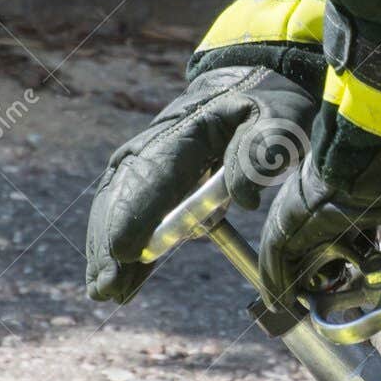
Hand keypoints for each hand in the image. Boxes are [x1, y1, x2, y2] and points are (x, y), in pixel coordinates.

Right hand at [85, 66, 314, 302]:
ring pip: (113, 210)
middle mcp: (152, 147)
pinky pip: (123, 215)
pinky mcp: (144, 180)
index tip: (123, 252)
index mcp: (184, 132)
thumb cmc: (267, 107)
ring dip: (105, 253)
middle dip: (110, 246)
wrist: (248, 88)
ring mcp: (142, 163)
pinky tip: (113, 280)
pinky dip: (116, 248)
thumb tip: (245, 199)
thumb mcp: (277, 121)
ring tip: (103, 292)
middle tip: (106, 287)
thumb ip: (260, 153)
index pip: (151, 178)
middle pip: (121, 199)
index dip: (133, 218)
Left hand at [258, 142, 380, 308]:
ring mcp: (316, 209)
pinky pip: (278, 257)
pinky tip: (281, 302)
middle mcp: (343, 204)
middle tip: (335, 306)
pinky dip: (279, 280)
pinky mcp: (294, 216)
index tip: (367, 288)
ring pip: (300, 254)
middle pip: (328, 248)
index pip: (362, 237)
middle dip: (329, 278)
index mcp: (377, 200)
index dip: (361, 265)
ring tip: (307, 309)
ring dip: (302, 282)